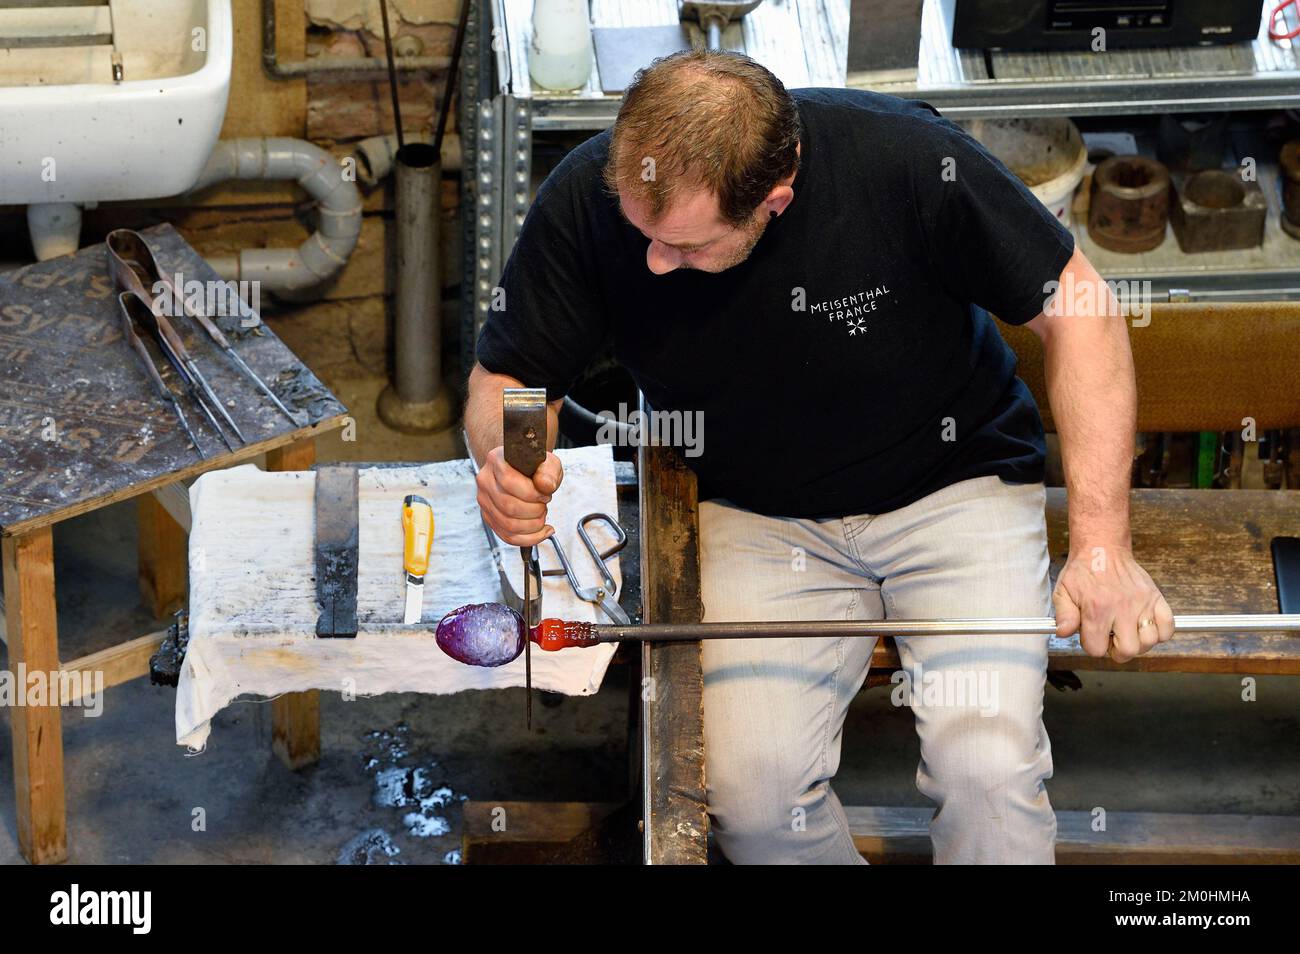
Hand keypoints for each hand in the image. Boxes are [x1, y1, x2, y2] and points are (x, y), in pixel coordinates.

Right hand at [475, 446, 563, 546]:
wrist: (523, 471)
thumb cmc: (534, 466)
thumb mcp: (548, 462)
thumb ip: (549, 471)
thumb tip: (545, 485)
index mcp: (496, 460)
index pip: (508, 481)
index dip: (532, 493)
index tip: (546, 494)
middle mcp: (485, 480)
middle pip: (508, 506)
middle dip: (534, 510)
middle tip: (544, 504)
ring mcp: (484, 501)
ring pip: (508, 524)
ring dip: (533, 525)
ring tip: (542, 514)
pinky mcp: (489, 517)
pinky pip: (508, 536)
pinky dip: (529, 538)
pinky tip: (542, 531)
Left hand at [1052, 545, 1173, 662]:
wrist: (1102, 549)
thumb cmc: (1082, 571)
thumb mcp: (1063, 592)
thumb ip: (1064, 616)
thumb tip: (1063, 633)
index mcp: (1097, 609)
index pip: (1097, 649)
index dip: (1093, 646)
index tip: (1092, 636)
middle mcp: (1122, 608)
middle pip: (1128, 650)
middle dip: (1117, 651)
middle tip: (1112, 638)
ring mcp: (1142, 603)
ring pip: (1150, 641)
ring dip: (1139, 642)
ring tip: (1127, 631)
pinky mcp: (1156, 597)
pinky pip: (1168, 626)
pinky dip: (1160, 632)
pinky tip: (1144, 626)